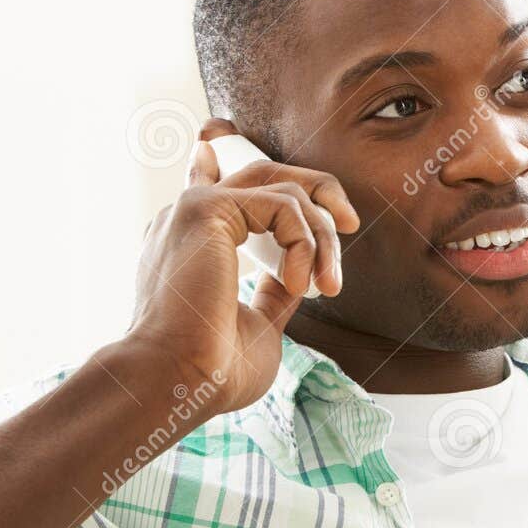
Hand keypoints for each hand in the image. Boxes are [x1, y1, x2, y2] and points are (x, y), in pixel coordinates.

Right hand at [124, 119, 357, 412]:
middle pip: (263, 175)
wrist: (178, 381)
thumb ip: (275, 292)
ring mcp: (194, 209)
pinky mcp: (206, 208)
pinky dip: (304, 245)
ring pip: (285, 191)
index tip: (209, 146)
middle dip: (316, 191)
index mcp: (191, 246)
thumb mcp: (259, 324)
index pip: (204, 188)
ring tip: (327, 285)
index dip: (211, 166)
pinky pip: (283, 206)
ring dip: (322, 239)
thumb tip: (296, 276)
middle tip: (349, 223)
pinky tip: (299, 283)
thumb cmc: (212, 371)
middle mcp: (187, 220)